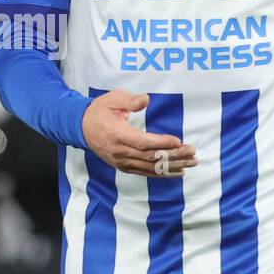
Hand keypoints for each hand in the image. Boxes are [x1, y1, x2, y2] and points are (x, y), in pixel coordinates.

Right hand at [82, 89, 196, 176]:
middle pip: (150, 157)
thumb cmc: (99, 111)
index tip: (178, 141)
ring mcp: (122, 162)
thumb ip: (129, 100)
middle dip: (174, 156)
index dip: (161, 143)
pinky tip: (178, 172)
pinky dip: (163, 174)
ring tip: (191, 163)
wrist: (81, 128)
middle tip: (192, 152)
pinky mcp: (124, 167)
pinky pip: (146, 173)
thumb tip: (146, 99)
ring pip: (151, 167)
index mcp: (117, 135)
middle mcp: (120, 152)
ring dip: (173, 166)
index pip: (142, 142)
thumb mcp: (112, 99)